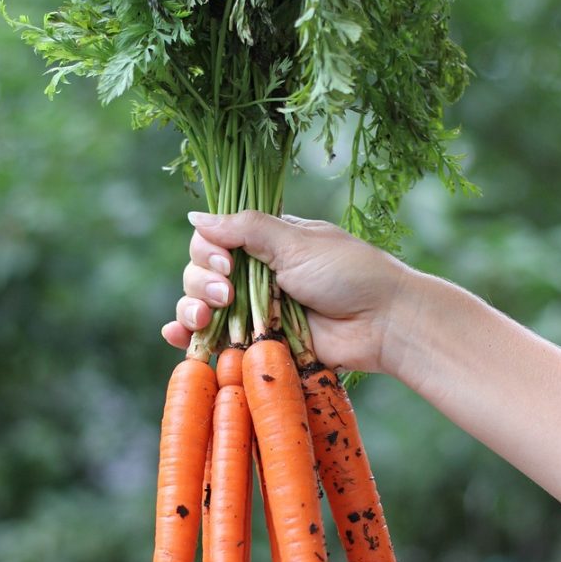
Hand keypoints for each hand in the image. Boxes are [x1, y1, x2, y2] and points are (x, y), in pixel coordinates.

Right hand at [161, 210, 413, 372]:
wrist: (383, 324)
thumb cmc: (349, 274)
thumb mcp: (296, 242)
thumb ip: (245, 229)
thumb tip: (195, 216)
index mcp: (265, 243)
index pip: (212, 240)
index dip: (209, 252)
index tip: (226, 263)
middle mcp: (255, 275)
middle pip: (200, 274)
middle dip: (202, 283)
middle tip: (228, 293)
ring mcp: (255, 312)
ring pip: (200, 306)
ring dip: (191, 308)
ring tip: (207, 317)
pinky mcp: (258, 345)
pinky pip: (214, 341)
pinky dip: (189, 337)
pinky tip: (177, 335)